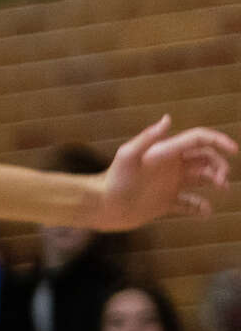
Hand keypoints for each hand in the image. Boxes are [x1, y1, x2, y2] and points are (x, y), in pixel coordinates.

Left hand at [93, 116, 234, 229]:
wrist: (102, 206)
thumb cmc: (113, 179)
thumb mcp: (128, 156)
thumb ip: (148, 137)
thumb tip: (168, 118)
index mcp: (165, 152)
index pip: (197, 140)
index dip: (218, 141)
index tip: (235, 150)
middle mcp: (170, 166)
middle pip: (205, 159)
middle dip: (219, 166)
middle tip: (221, 181)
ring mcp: (170, 185)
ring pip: (202, 179)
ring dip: (215, 181)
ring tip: (221, 189)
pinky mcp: (165, 203)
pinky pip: (189, 204)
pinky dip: (200, 207)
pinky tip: (206, 212)